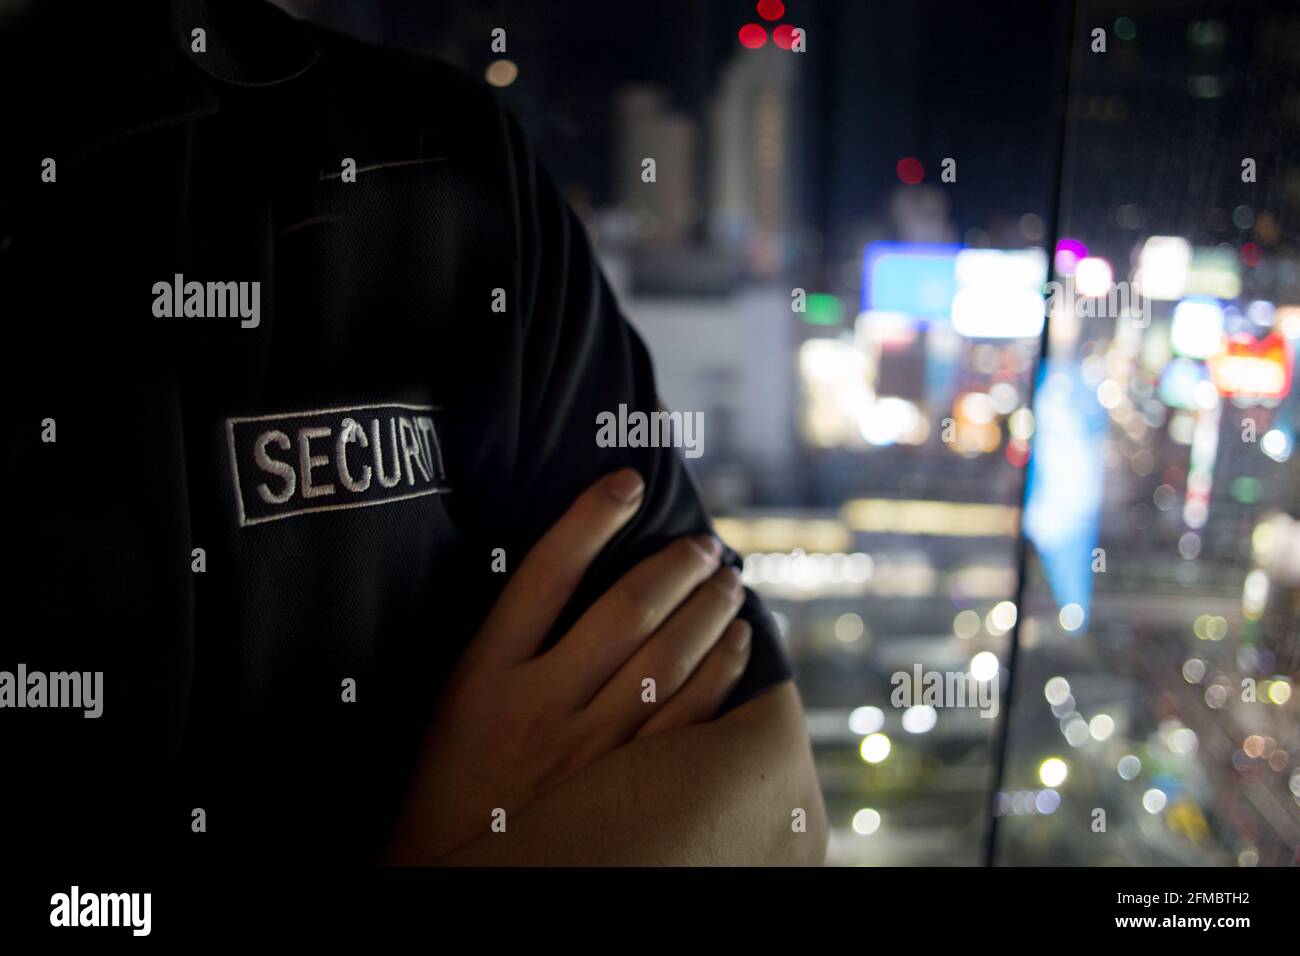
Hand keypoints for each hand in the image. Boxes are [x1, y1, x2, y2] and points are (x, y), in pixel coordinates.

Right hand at [383, 468, 753, 863]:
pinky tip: (738, 641)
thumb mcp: (458, 696)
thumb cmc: (452, 773)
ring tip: (729, 579)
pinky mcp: (623, 786)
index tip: (627, 483)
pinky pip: (687, 718)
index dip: (590, 519)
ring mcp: (586, 747)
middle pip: (625, 610)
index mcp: (485, 673)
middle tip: (706, 542)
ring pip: (667, 658)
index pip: (545, 575)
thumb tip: (568, 567)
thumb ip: (505, 638)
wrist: (450, 868)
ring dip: (709, 608)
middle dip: (677, 565)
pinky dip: (721, 672)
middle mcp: (539, 704)